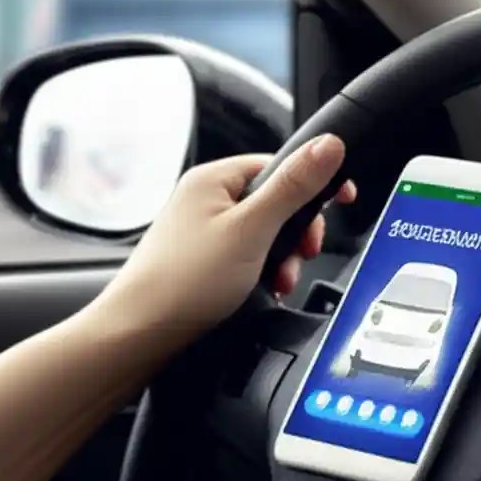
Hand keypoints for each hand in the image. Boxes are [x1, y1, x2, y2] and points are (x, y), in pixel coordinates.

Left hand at [94, 134, 356, 338]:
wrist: (139, 335)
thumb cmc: (184, 281)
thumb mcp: (253, 229)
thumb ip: (294, 187)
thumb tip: (329, 145)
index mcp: (214, 179)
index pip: (279, 164)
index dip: (312, 184)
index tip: (341, 199)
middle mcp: (205, 199)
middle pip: (275, 201)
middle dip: (296, 233)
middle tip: (301, 254)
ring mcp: (202, 230)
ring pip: (264, 233)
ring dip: (282, 258)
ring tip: (278, 281)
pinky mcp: (202, 259)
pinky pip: (248, 255)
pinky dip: (262, 272)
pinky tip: (264, 290)